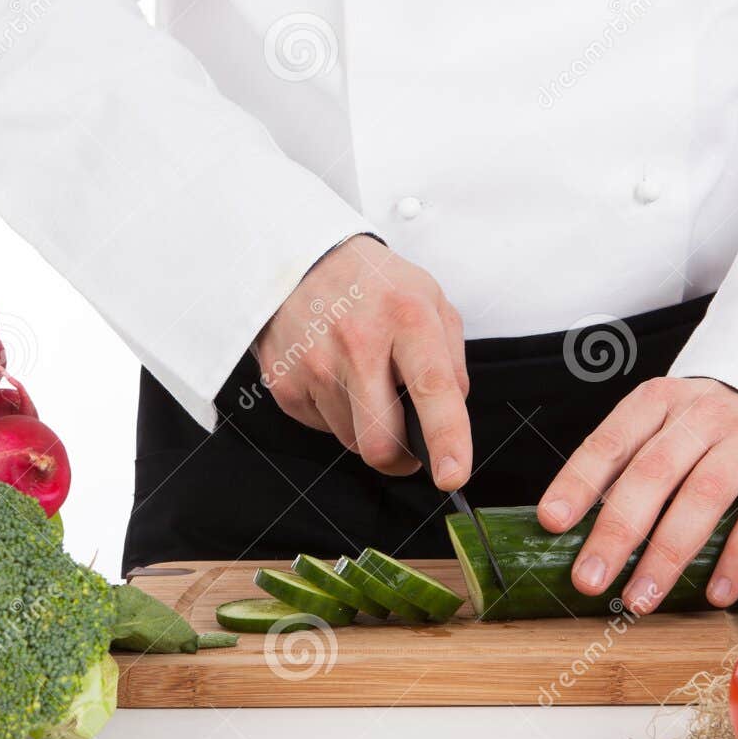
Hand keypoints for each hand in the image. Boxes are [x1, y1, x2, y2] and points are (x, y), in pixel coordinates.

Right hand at [254, 235, 470, 488]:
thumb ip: (451, 360)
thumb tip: (451, 415)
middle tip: (409, 443)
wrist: (301, 261)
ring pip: (353, 443)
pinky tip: (336, 378)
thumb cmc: (376, 286)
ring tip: (363, 382)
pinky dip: (338, 415)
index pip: (432, 388)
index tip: (452, 477)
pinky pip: (324, 429)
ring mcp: (315, 365)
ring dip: (367, 428)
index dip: (446, 438)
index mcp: (407, 318)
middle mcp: (357, 342)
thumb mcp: (430, 301)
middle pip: (381, 443)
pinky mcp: (285, 384)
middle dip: (401, 459)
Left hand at [538, 377, 737, 612]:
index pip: (611, 441)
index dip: (579, 481)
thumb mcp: (667, 436)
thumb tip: (570, 536)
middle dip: (616, 531)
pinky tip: (716, 593)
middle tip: (589, 579)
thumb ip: (628, 472)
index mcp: (660, 401)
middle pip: (652, 472)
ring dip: (668, 553)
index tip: (552, 522)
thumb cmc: (712, 439)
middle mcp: (704, 413)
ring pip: (704, 494)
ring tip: (640, 599)